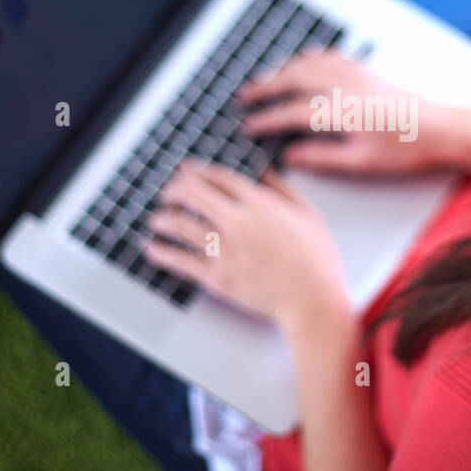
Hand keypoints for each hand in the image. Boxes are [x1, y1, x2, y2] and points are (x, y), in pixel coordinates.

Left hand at [143, 159, 352, 341]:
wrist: (313, 300)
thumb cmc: (317, 259)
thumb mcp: (308, 213)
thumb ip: (283, 188)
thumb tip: (264, 170)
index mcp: (259, 203)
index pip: (218, 178)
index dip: (196, 171)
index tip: (185, 170)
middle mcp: (238, 221)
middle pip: (193, 194)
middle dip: (174, 189)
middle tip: (167, 193)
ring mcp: (225, 249)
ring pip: (180, 225)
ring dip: (162, 218)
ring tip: (156, 219)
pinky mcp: (217, 276)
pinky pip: (181, 260)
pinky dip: (162, 252)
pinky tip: (153, 248)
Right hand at [237, 48, 457, 174]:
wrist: (443, 129)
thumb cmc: (407, 149)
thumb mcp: (362, 163)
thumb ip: (323, 157)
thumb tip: (291, 156)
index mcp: (342, 112)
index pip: (292, 113)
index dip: (266, 120)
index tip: (247, 127)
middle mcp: (346, 87)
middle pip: (294, 79)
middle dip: (266, 87)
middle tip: (245, 97)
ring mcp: (357, 76)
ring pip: (311, 63)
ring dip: (284, 69)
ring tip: (266, 80)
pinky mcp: (368, 73)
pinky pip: (332, 57)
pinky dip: (311, 57)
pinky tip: (304, 61)